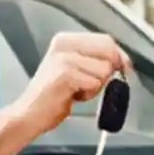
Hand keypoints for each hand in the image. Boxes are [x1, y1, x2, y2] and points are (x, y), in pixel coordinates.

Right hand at [10, 32, 130, 134]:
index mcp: (65, 39)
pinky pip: (96, 83)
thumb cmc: (53, 95)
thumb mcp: (74, 69)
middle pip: (108, 51)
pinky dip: (88, 94)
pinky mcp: (66, 74)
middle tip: (93, 84)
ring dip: (96, 86)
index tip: (124, 68)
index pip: (105, 40)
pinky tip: (72, 96)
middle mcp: (64, 44)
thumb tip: (123, 61)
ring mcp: (65, 58)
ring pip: (104, 69)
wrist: (30, 114)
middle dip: (109, 70)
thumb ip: (95, 60)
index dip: (119, 55)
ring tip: (76, 91)